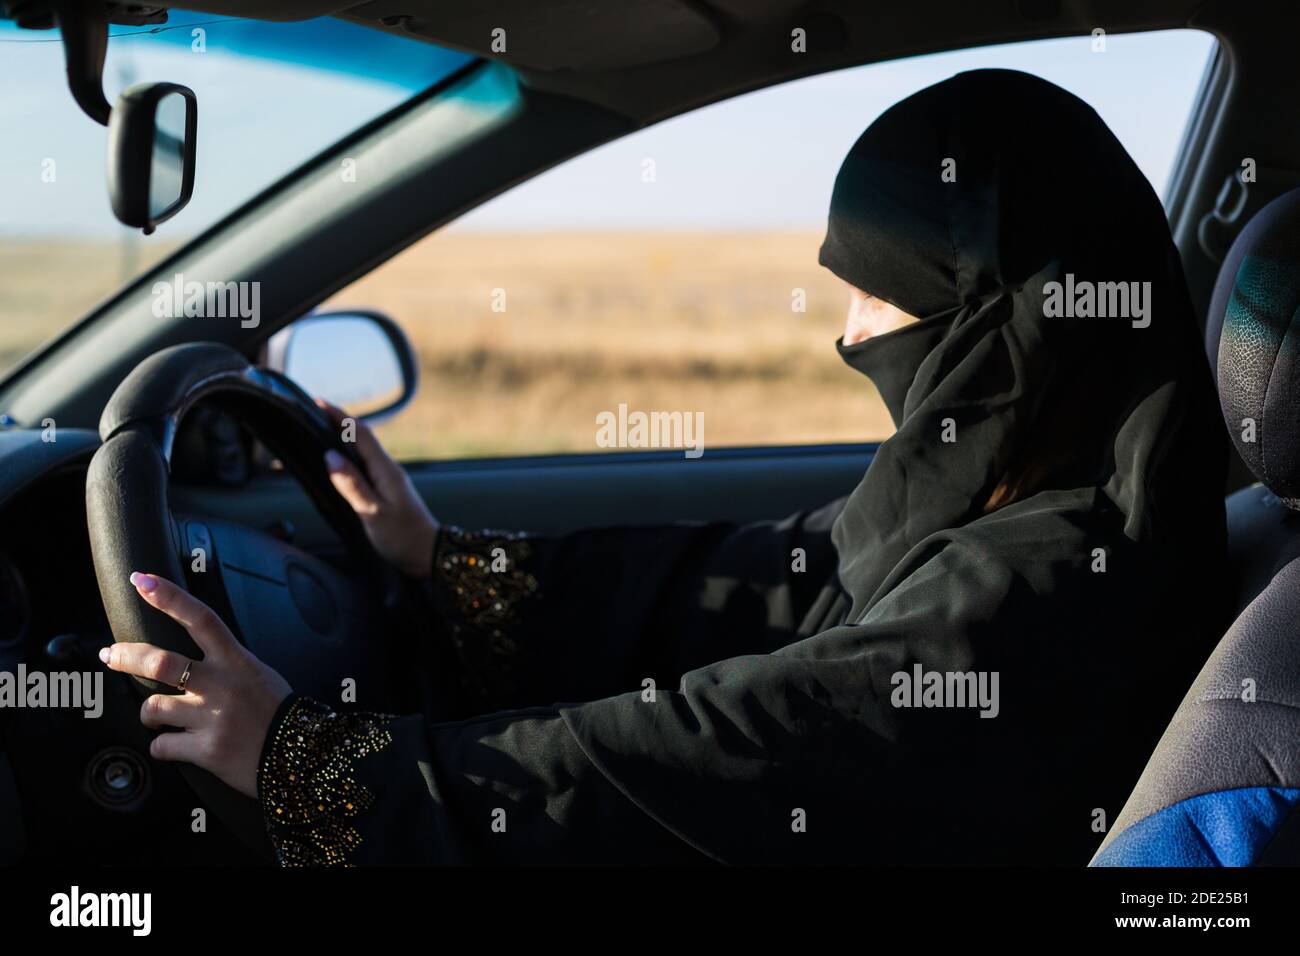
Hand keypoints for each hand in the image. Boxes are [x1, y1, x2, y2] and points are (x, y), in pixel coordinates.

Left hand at [100, 572, 291, 798]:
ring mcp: (212, 717)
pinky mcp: (206, 749)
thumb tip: (186, 662)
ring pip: (153, 708)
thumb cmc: (276, 712)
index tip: (142, 580)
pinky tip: (177, 745)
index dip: (170, 597)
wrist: (298, 754)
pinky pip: (162, 746)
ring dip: (149, 714)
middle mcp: (222, 684)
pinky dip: (163, 746)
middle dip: (128, 656)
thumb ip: (224, 664)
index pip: (201, 619)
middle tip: (112, 654)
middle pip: (161, 662)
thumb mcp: (257, 673)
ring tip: (157, 718)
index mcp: (236, 660)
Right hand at [317, 399, 438, 579]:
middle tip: (314, 412)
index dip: (340, 416)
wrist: (429, 555)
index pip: (361, 434)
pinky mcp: (387, 491)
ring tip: (322, 430)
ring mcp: (388, 479)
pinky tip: (340, 461)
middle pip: (362, 437)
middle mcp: (388, 470)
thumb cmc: (404, 537)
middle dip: (339, 422)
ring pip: (363, 451)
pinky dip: (350, 456)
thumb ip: (352, 485)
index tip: (319, 403)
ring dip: (344, 438)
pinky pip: (365, 465)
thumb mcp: (373, 512)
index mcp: (386, 470)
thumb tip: (330, 456)